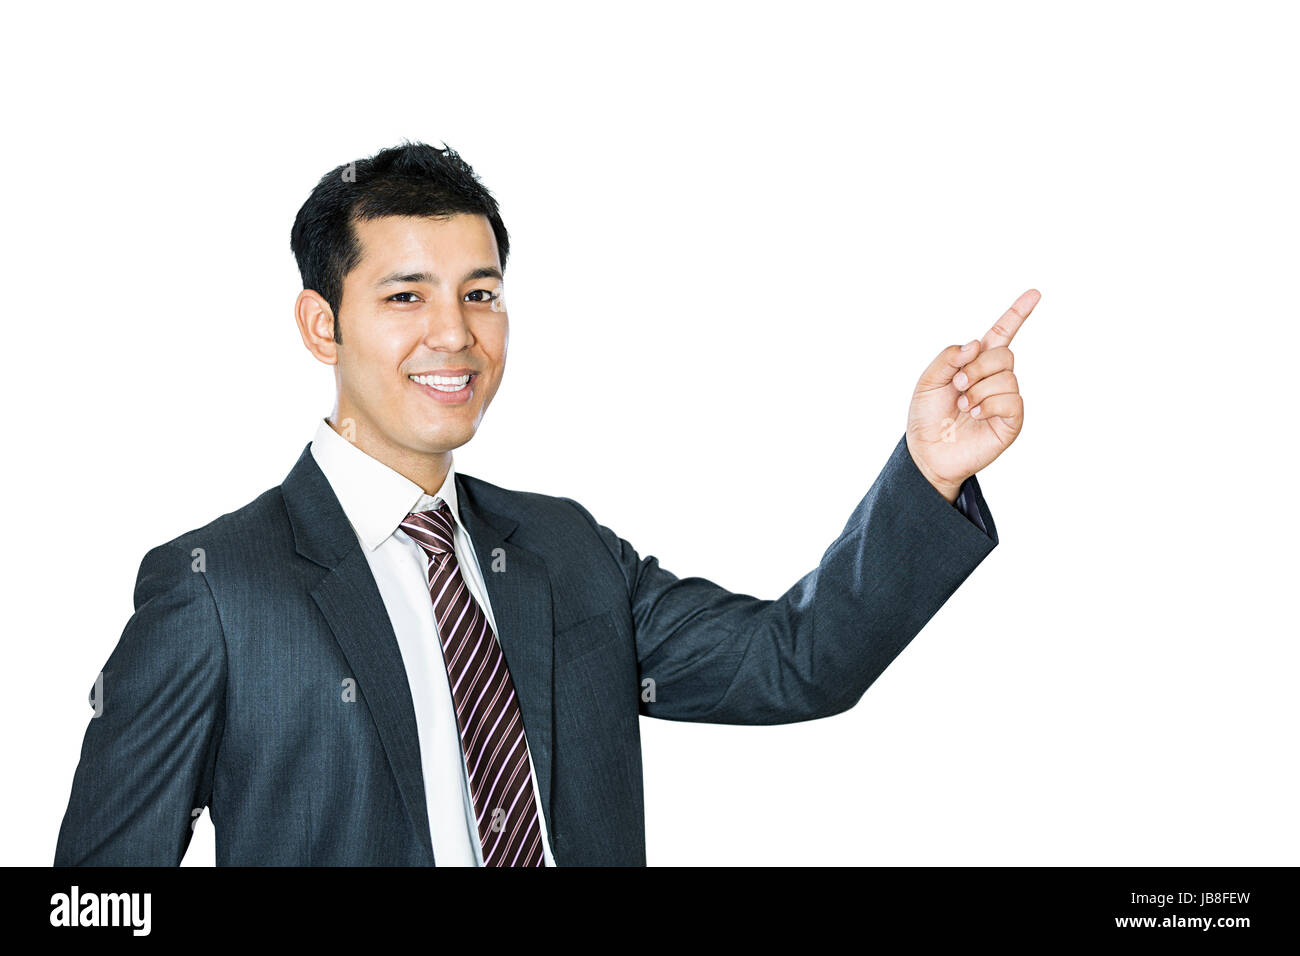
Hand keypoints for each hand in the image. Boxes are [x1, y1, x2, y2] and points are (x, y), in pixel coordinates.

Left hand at [906, 289, 1040, 500]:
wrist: (926, 452)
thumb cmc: (926, 417)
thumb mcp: (928, 381)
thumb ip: (948, 357)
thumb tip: (977, 344)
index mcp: (975, 363)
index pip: (1002, 333)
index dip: (1018, 313)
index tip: (1035, 293)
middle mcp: (994, 378)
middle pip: (1005, 353)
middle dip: (978, 367)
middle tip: (958, 386)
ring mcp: (1004, 400)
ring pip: (1007, 377)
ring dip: (979, 390)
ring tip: (962, 406)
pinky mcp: (1010, 421)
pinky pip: (1012, 400)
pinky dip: (988, 405)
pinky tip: (974, 415)